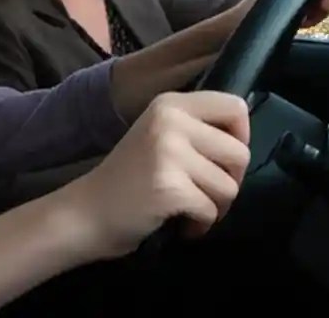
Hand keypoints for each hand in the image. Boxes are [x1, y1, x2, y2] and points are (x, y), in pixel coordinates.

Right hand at [56, 91, 250, 260]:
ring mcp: (169, 153)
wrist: (85, 213)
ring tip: (189, 208)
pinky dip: (200, 225)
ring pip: (229, 186)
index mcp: (171, 104)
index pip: (235, 106)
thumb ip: (197, 130)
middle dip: (230, 181)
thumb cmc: (128, 178)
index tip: (223, 160)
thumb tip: (243, 140)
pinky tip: (180, 223)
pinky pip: (211, 211)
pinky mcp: (170, 187)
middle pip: (239, 152)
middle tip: (205, 192)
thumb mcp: (160, 135)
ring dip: (215, 206)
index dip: (242, 137)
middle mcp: (171, 121)